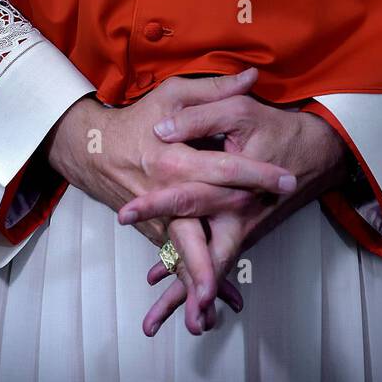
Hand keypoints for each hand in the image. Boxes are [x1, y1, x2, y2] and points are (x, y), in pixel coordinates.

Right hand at [44, 69, 299, 333]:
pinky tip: (209, 304)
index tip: (287, 180)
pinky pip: (177, 258)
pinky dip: (191, 278)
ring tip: (215, 304)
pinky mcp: (155, 231)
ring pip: (184, 250)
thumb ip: (214, 90)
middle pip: (204, 219)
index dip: (258, 174)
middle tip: (261, 264)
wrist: (93, 148)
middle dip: (235, 233)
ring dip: (200, 276)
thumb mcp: (173, 94)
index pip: (224, 168)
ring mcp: (157, 217)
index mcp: (173, 158)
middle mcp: (165, 192)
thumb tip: (252, 76)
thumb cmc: (138, 119)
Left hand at [122, 95, 349, 334]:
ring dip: (186, 297)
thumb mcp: (241, 111)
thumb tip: (161, 131)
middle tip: (151, 318)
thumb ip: (201, 117)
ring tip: (153, 325)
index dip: (157, 205)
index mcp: (236, 186)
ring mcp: (243, 229)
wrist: (320, 151)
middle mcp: (240, 216)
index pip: (190, 197)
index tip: (125, 215)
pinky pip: (217, 258)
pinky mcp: (244, 232)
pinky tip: (170, 288)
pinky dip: (195, 277)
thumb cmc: (279, 128)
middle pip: (205, 257)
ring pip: (212, 268)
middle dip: (178, 288)